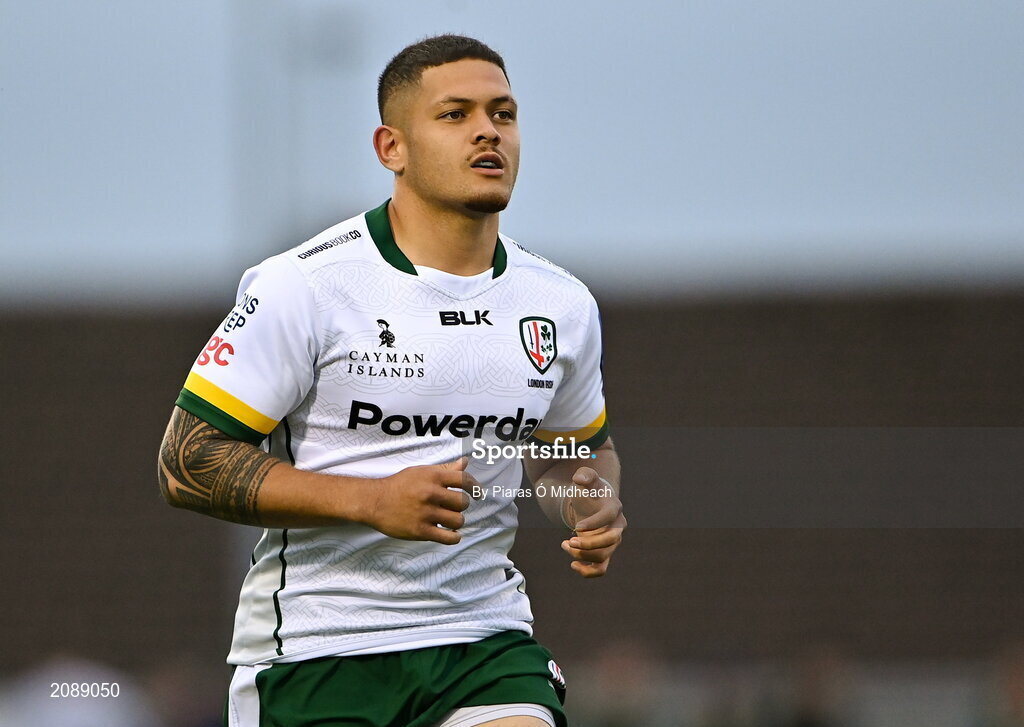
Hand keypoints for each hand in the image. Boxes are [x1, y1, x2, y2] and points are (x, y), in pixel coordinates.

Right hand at [363, 458, 478, 544]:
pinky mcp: (421, 531)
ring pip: (458, 520)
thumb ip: (445, 469)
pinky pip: (449, 538)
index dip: (474, 486)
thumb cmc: (400, 485)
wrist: (375, 502)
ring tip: (448, 519)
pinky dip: (454, 537)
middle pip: (463, 502)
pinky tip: (450, 533)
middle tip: (452, 507)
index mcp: (432, 476)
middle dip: (461, 505)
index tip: (477, 492)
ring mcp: (426, 513)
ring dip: (456, 521)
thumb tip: (466, 462)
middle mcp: (430, 494)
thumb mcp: (421, 472)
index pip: (464, 479)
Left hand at [560, 467, 625, 577]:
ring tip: (564, 544)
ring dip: (582, 554)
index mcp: (614, 508)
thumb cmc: (589, 490)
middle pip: (610, 541)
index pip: (608, 517)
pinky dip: (588, 572)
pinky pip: (601, 569)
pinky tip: (572, 564)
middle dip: (589, 543)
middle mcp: (617, 527)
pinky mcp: (604, 553)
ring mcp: (612, 542)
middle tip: (568, 540)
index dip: (594, 523)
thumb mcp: (586, 478)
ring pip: (603, 556)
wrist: (594, 503)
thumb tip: (579, 478)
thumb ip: (584, 474)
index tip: (576, 526)